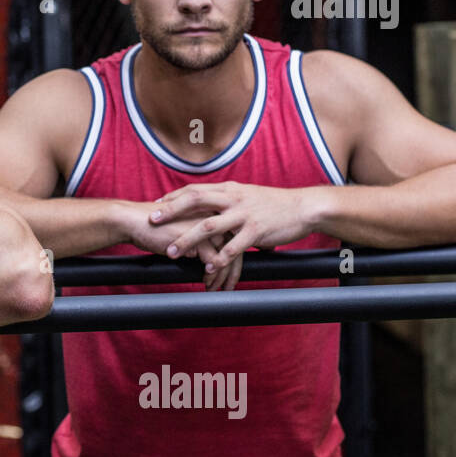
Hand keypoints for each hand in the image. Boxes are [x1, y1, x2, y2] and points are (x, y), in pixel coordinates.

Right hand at [122, 201, 243, 290]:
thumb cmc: (155, 225)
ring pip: (226, 256)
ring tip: (215, 289)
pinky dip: (211, 277)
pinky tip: (206, 283)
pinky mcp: (197, 239)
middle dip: (233, 271)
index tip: (230, 275)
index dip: (233, 258)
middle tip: (228, 287)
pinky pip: (213, 263)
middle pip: (235, 247)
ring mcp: (206, 227)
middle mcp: (213, 216)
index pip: (233, 237)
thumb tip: (208, 256)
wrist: (134, 220)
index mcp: (211, 211)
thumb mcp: (182, 228)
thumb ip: (198, 236)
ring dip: (222, 277)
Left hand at [148, 182, 314, 268]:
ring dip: (188, 239)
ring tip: (172, 252)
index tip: (154, 204)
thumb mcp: (245, 196)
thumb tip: (206, 208)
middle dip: (171, 211)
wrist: (303, 207)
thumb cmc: (272, 204)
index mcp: (228, 189)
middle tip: (152, 220)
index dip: (173, 197)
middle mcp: (233, 198)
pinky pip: (234, 246)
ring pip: (209, 225)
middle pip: (195, 201)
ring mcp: (244, 214)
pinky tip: (208, 267)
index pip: (194, 190)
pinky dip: (219, 257)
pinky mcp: (257, 230)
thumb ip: (225, 201)